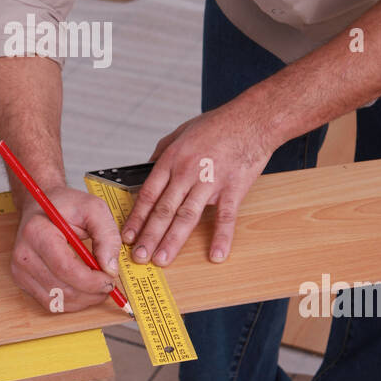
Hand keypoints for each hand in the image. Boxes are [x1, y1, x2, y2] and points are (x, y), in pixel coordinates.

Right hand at [10, 186, 123, 314]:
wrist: (41, 205)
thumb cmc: (65, 205)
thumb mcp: (94, 209)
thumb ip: (107, 235)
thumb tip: (110, 268)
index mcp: (37, 232)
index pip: (65, 268)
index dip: (92, 281)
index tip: (110, 279)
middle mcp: (23, 254)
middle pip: (62, 289)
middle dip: (92, 292)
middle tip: (109, 283)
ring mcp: (20, 270)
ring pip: (58, 301)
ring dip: (84, 299)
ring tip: (97, 285)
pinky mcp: (22, 281)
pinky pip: (51, 303)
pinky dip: (72, 301)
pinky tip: (82, 288)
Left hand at [121, 100, 275, 266]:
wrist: (252, 119)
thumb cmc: (218, 125)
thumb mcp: (180, 132)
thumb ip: (162, 152)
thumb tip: (147, 169)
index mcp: (172, 159)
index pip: (148, 194)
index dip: (136, 218)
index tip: (128, 236)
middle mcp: (187, 172)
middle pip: (163, 210)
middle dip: (149, 236)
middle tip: (140, 257)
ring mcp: (210, 182)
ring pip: (187, 216)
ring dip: (173, 241)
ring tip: (162, 260)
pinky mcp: (233, 189)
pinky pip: (226, 217)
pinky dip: (221, 237)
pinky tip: (216, 255)